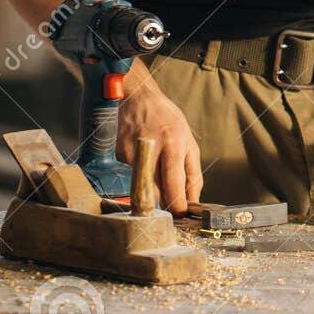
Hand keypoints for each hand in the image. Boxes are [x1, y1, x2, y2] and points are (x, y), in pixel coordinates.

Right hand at [117, 59, 202, 215]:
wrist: (138, 98)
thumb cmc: (167, 120)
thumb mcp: (188, 140)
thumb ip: (192, 171)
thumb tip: (193, 199)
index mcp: (174, 142)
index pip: (175, 182)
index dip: (177, 204)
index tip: (181, 215)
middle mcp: (152, 147)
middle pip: (156, 189)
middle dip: (164, 204)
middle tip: (171, 212)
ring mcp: (133, 151)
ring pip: (143, 186)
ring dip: (153, 192)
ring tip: (159, 182)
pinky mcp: (120, 154)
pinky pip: (134, 174)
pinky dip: (141, 173)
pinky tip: (144, 157)